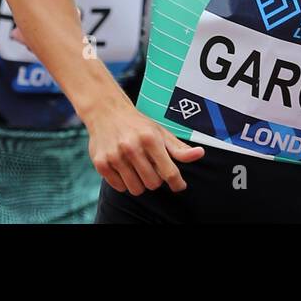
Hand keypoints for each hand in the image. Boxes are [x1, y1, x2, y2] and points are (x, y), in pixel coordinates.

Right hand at [84, 94, 204, 194]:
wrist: (106, 111)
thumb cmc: (137, 124)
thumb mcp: (160, 132)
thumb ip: (179, 148)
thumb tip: (200, 154)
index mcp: (150, 139)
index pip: (169, 172)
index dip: (177, 183)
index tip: (179, 185)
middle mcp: (131, 147)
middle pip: (153, 184)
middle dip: (155, 179)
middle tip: (150, 167)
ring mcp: (115, 156)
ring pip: (136, 189)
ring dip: (140, 183)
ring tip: (137, 168)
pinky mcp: (101, 163)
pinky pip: (120, 187)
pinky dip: (124, 182)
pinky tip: (123, 167)